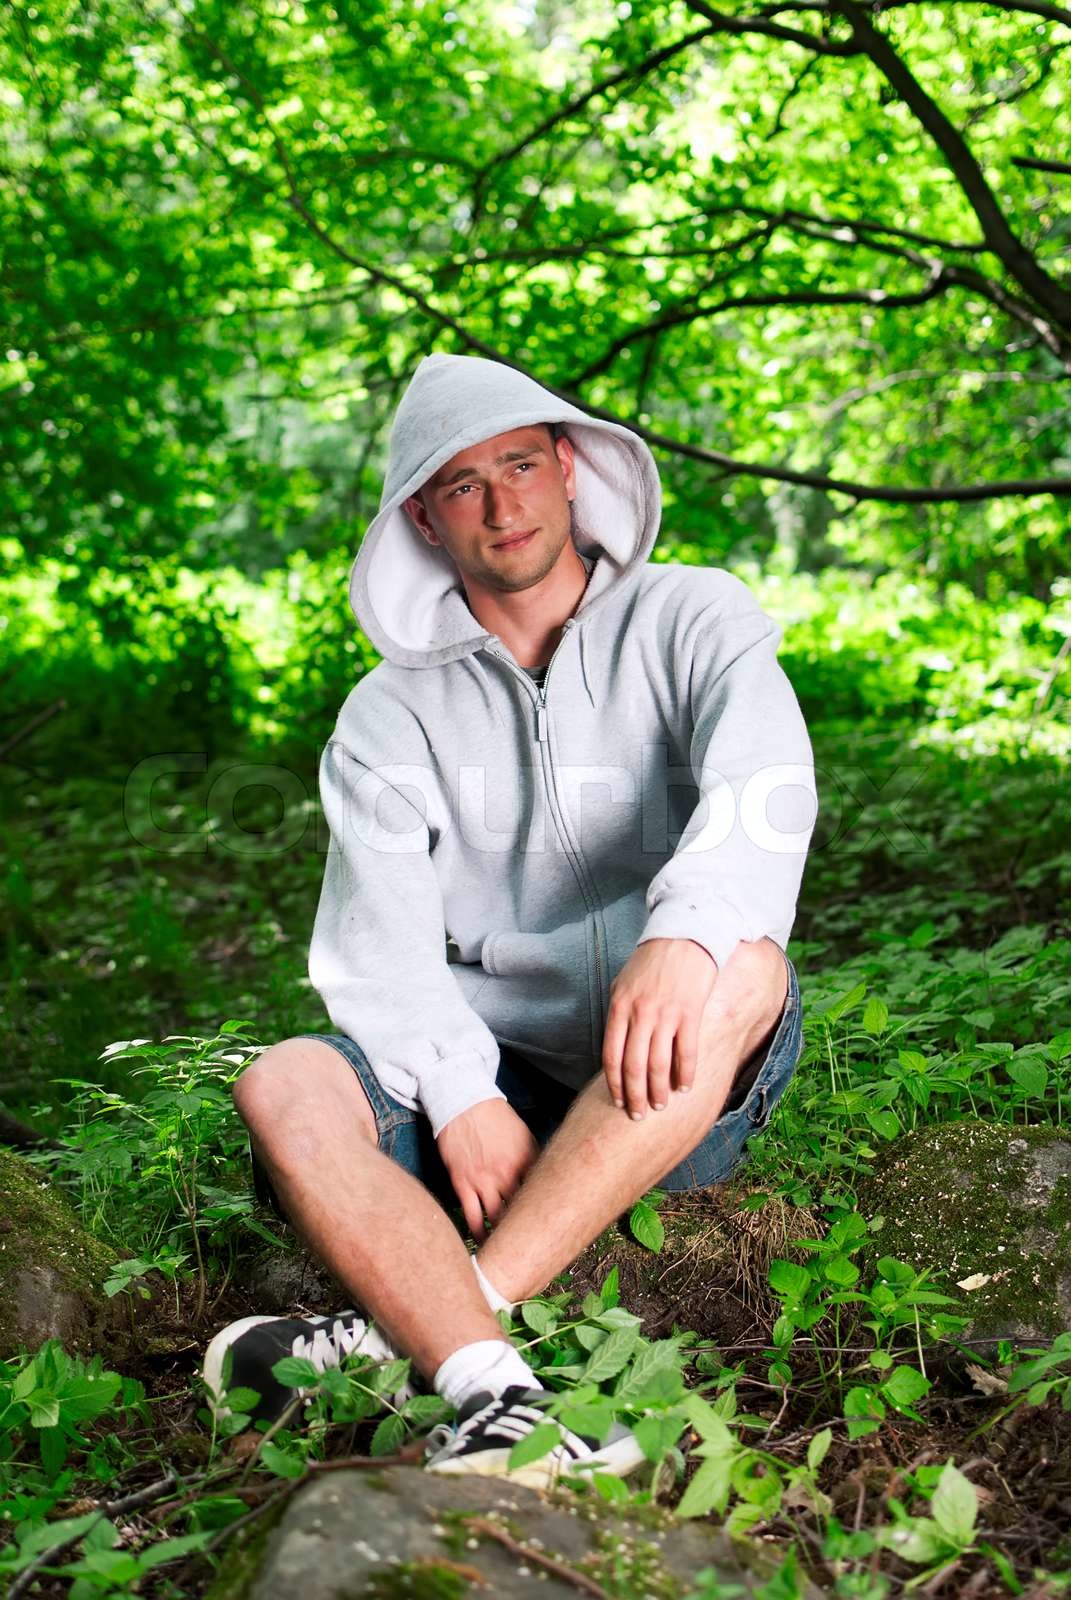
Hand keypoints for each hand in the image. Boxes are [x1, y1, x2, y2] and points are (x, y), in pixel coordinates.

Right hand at [436, 1100, 539, 1242]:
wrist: (464, 1103)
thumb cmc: (495, 1118)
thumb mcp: (524, 1135)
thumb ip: (536, 1160)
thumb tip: (546, 1180)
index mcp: (526, 1160)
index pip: (543, 1194)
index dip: (551, 1214)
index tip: (557, 1230)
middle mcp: (507, 1174)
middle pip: (523, 1211)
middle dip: (531, 1231)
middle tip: (539, 1249)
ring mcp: (483, 1181)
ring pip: (498, 1219)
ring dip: (505, 1237)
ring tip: (513, 1254)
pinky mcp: (463, 1184)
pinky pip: (472, 1216)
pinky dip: (479, 1233)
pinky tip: (486, 1244)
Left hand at [602, 938, 717, 1119]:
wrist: (684, 936)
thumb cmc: (652, 962)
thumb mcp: (623, 983)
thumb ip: (619, 1014)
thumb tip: (616, 1045)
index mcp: (619, 1007)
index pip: (612, 1055)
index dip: (615, 1084)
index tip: (619, 1101)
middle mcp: (640, 1013)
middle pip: (633, 1066)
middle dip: (635, 1096)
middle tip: (638, 1115)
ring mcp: (665, 1014)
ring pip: (659, 1064)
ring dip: (659, 1090)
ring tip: (660, 1105)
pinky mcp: (690, 1012)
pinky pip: (686, 1051)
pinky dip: (685, 1073)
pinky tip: (685, 1087)